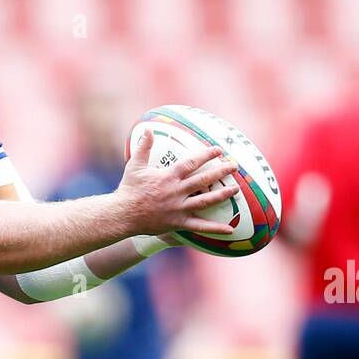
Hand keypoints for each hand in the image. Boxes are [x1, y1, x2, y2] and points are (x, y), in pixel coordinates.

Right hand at [116, 129, 239, 238]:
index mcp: (169, 177)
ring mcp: (179, 208)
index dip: (207, 154)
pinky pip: (199, 226)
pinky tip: (230, 229)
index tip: (219, 150)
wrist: (122, 214)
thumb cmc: (128, 190)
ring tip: (236, 189)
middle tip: (234, 166)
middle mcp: (177, 191)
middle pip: (204, 179)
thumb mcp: (135, 165)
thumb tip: (149, 129)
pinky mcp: (178, 223)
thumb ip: (144, 146)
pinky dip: (215, 228)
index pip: (193, 162)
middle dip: (221, 171)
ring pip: (206, 200)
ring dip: (222, 194)